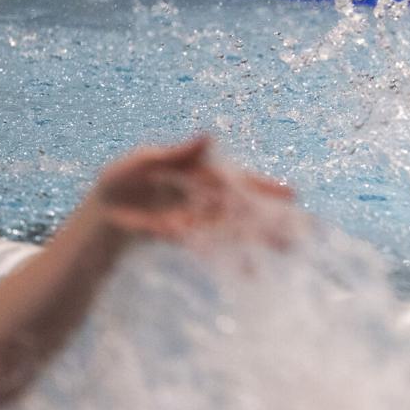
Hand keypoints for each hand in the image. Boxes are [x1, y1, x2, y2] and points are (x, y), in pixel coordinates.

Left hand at [89, 136, 297, 245]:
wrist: (103, 214)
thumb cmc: (121, 181)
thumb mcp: (143, 163)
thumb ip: (176, 154)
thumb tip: (209, 137)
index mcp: (201, 174)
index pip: (240, 181)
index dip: (265, 189)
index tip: (292, 195)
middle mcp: (208, 197)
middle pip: (247, 208)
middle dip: (275, 218)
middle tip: (307, 229)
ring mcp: (202, 220)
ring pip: (239, 230)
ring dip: (263, 240)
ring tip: (290, 251)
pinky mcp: (192, 240)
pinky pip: (217, 249)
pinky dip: (233, 260)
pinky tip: (252, 273)